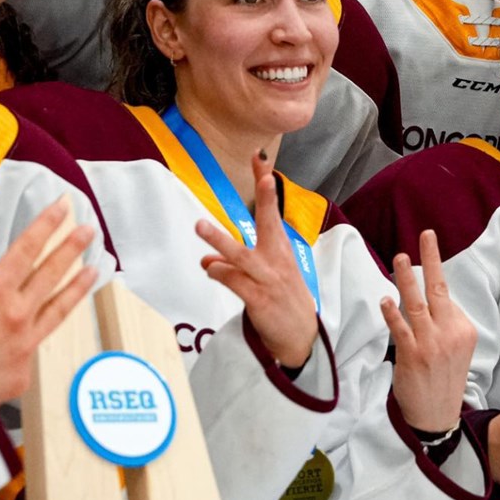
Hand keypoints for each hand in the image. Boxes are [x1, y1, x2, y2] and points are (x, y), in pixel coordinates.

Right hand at [0, 197, 99, 405]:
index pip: (26, 250)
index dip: (46, 226)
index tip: (63, 208)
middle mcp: (16, 315)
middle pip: (51, 273)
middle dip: (71, 248)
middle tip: (88, 231)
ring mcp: (25, 345)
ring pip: (58, 310)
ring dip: (77, 287)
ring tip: (93, 269)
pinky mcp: (24, 373)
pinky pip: (29, 352)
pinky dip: (27, 344)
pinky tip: (23, 344)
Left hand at [195, 152, 319, 367]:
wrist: (300, 340)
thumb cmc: (282, 303)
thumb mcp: (265, 279)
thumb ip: (235, 266)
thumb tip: (206, 259)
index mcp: (281, 251)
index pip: (273, 213)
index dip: (266, 186)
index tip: (260, 160)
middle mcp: (277, 261)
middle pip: (270, 224)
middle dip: (267, 198)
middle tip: (265, 176)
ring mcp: (269, 279)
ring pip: (241, 255)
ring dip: (219, 240)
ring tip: (200, 225)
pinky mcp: (259, 299)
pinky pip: (233, 280)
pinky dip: (218, 272)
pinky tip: (210, 268)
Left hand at [383, 230, 477, 432]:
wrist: (437, 415)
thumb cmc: (443, 380)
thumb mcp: (457, 350)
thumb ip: (446, 324)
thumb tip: (430, 300)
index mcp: (464, 329)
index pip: (445, 296)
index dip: (432, 275)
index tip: (426, 249)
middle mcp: (450, 333)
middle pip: (439, 289)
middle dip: (431, 259)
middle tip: (425, 235)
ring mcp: (431, 344)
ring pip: (417, 303)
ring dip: (406, 279)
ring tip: (399, 257)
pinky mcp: (412, 356)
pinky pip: (400, 329)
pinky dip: (392, 313)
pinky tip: (385, 300)